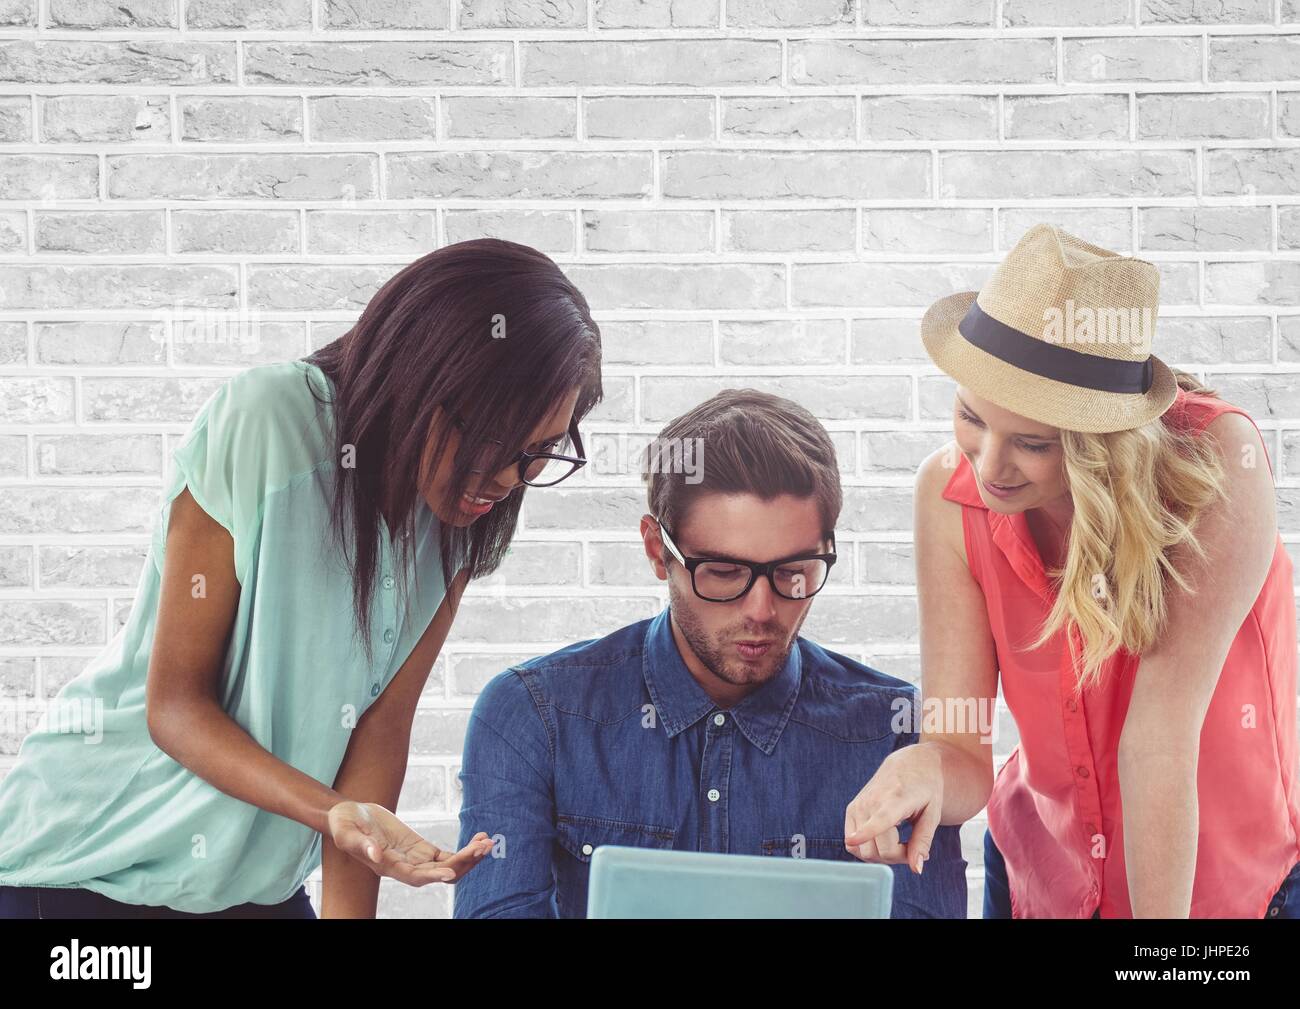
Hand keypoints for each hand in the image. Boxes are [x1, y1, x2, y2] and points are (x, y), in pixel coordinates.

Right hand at [327, 800, 493, 885]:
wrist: (348, 815)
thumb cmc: (344, 824)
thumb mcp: (346, 833)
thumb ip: (360, 845)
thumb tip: (376, 856)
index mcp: (387, 867)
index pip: (415, 877)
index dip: (433, 875)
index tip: (451, 871)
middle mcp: (404, 868)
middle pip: (438, 873)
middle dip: (462, 862)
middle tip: (483, 847)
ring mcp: (415, 859)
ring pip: (447, 865)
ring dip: (469, 857)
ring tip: (488, 842)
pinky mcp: (421, 848)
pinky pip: (447, 854)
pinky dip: (464, 849)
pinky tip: (480, 838)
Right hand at [844, 742, 943, 874]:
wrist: (910, 764)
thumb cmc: (925, 788)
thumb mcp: (933, 813)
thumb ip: (923, 841)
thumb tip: (916, 869)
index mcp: (896, 798)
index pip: (879, 819)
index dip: (865, 832)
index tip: (853, 839)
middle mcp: (871, 801)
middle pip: (877, 848)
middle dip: (896, 858)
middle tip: (912, 849)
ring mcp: (858, 805)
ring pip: (862, 850)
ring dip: (881, 856)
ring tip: (899, 844)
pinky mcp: (851, 810)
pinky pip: (852, 844)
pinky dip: (867, 850)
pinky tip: (884, 842)